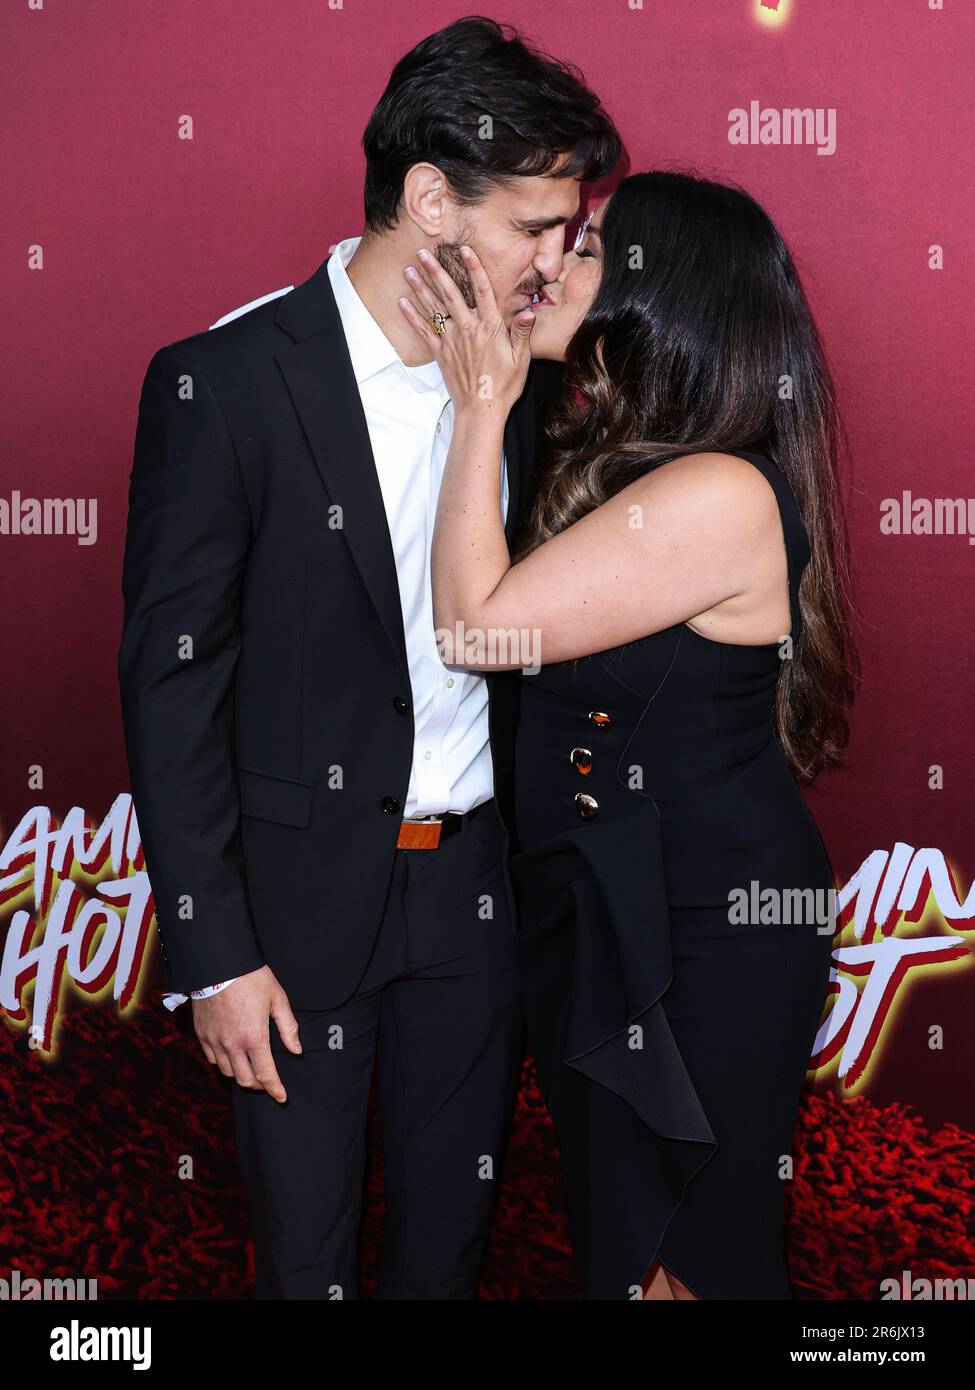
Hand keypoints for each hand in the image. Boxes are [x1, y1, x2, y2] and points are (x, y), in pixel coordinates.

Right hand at [191, 964, 300, 1102]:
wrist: (219, 964)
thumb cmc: (252, 979)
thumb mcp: (277, 999)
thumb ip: (288, 1027)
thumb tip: (296, 1049)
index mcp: (254, 1037)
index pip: (265, 1074)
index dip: (275, 1089)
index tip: (281, 1097)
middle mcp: (232, 1044)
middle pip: (244, 1080)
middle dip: (258, 1085)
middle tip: (266, 1080)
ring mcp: (215, 1041)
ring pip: (227, 1072)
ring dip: (240, 1074)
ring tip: (249, 1067)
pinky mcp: (202, 1034)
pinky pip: (212, 1059)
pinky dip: (223, 1062)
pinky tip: (231, 1055)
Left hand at [398, 245, 534, 415]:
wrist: (481, 409)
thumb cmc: (504, 385)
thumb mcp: (521, 358)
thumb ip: (521, 332)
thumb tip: (528, 310)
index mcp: (490, 327)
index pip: (483, 290)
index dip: (473, 267)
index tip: (464, 249)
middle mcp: (468, 329)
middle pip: (450, 293)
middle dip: (436, 271)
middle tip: (423, 252)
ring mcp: (451, 340)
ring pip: (434, 308)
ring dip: (420, 287)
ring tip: (408, 270)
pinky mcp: (440, 353)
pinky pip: (423, 330)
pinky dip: (412, 315)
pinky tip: (402, 301)